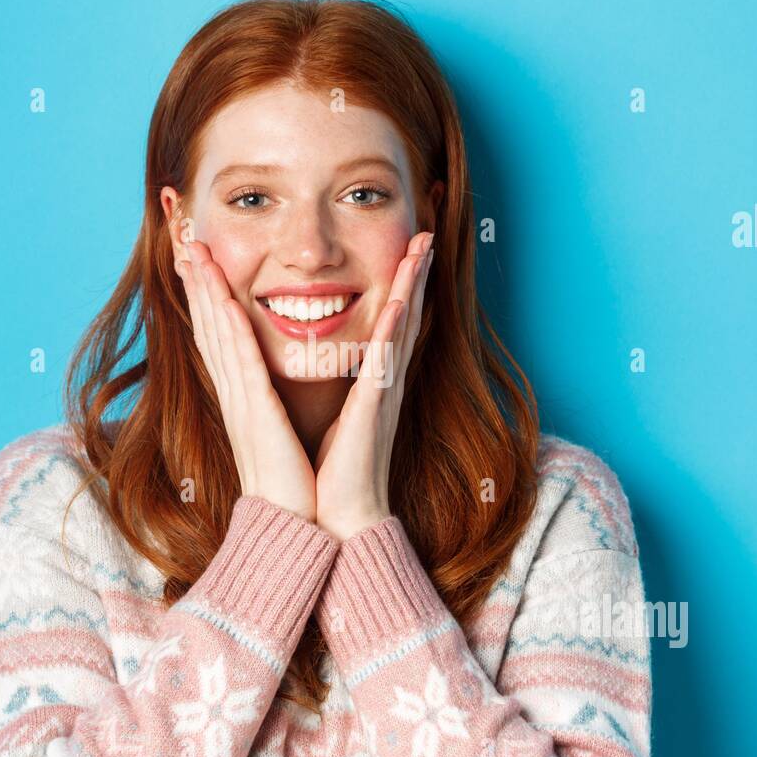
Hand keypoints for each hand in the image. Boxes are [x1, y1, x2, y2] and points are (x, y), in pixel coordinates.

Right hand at [175, 240, 317, 521]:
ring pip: (217, 333)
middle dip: (194, 277)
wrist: (295, 523)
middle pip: (207, 321)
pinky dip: (230, 329)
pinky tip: (223, 300)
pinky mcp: (256, 415)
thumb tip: (272, 378)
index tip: (196, 253)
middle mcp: (235, 392)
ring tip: (193, 248)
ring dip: (205, 288)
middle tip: (181, 233)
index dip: (204, 290)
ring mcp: (241, 402)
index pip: (218, 330)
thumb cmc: (297, 479)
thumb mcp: (282, 426)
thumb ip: (274, 397)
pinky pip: (241, 363)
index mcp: (243, 393)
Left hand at [314, 231, 433, 540]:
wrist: (335, 522)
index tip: (408, 250)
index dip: (402, 285)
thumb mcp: (333, 419)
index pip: (390, 324)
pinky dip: (393, 332)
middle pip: (407, 316)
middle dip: (416, 274)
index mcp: (372, 384)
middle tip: (425, 233)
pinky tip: (401, 303)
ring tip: (422, 250)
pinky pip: (385, 364)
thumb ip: (341, 392)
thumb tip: (330, 368)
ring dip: (413, 287)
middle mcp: (384, 385)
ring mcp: (383, 396)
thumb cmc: (331, 476)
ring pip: (403, 330)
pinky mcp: (372, 412)